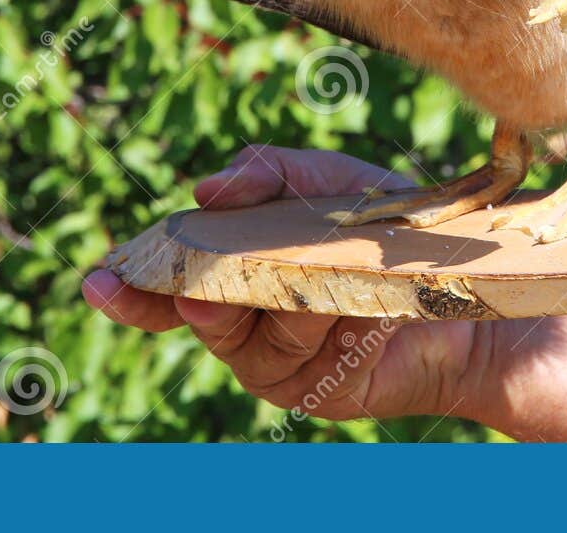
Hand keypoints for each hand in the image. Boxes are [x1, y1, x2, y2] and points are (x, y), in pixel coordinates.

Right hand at [81, 144, 506, 423]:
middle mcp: (247, 325)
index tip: (98, 281)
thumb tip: (207, 190)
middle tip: (202, 286)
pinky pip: (312, 354)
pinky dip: (338, 324)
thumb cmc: (390, 229)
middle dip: (203, 297)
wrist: (467, 286)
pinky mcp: (319, 393)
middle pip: (203, 315)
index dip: (133, 286)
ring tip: (336, 281)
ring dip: (295, 301)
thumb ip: (268, 174)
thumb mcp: (329, 182)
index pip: (169, 284)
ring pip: (259, 336)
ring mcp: (280, 365)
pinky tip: (368, 308)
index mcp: (237, 273)